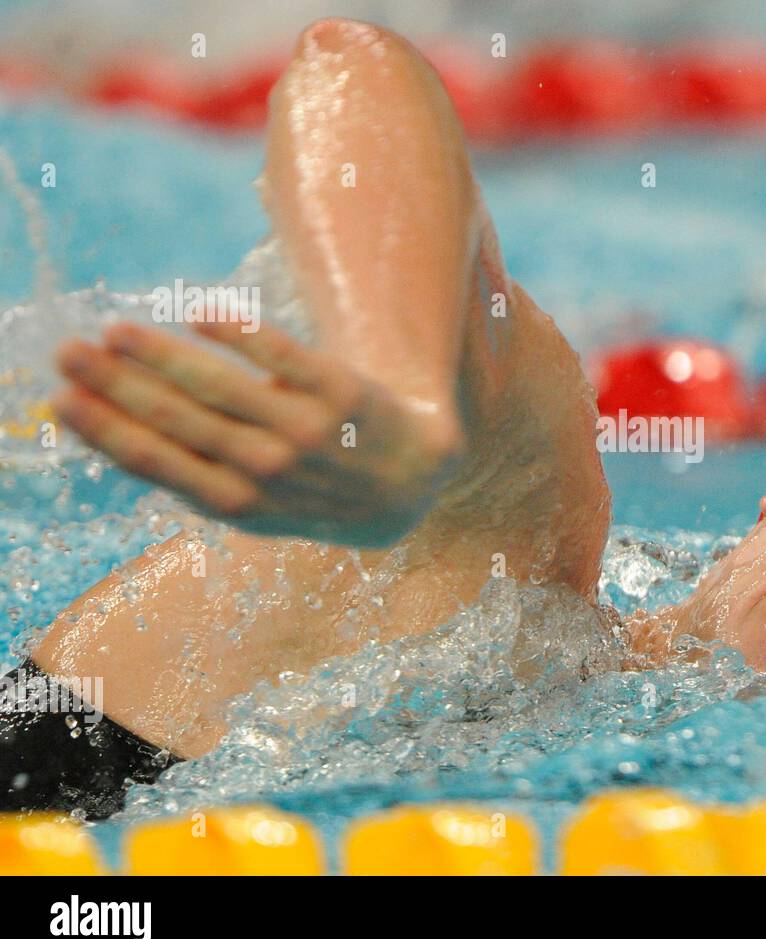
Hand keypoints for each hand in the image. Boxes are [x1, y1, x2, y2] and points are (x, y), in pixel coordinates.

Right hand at [52, 319, 462, 546]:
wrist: (409, 479)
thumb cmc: (314, 486)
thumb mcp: (258, 505)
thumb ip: (196, 476)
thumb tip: (112, 433)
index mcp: (240, 503)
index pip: (161, 465)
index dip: (109, 433)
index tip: (62, 399)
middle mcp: (271, 470)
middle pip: (181, 422)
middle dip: (119, 387)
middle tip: (69, 351)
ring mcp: (308, 432)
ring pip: (224, 389)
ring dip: (165, 357)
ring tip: (117, 331)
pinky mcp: (342, 393)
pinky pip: (285, 358)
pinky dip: (243, 335)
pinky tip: (203, 314)